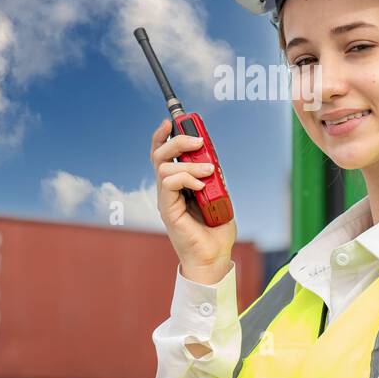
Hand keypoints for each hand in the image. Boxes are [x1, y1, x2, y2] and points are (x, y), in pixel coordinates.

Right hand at [150, 118, 236, 284]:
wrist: (214, 256)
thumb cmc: (216, 229)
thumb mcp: (219, 194)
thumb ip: (213, 177)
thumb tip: (212, 158)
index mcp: (177, 184)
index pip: (163, 154)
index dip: (164, 136)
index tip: (171, 121)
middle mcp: (168, 189)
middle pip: (159, 154)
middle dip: (176, 141)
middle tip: (198, 142)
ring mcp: (166, 199)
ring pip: (164, 167)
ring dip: (189, 163)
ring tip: (209, 171)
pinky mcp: (167, 209)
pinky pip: (169, 183)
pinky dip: (186, 178)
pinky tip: (201, 185)